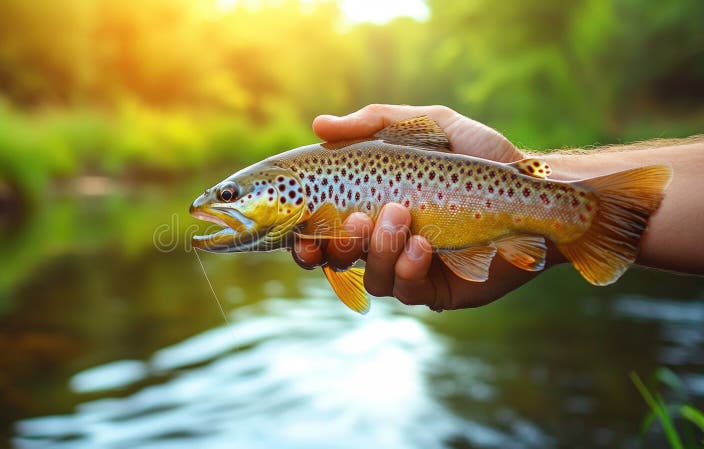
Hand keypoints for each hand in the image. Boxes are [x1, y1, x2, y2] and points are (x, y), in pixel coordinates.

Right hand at [292, 104, 563, 310]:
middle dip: (334, 245)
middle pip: (335, 258)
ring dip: (377, 248)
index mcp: (371, 206)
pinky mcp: (433, 288)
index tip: (297, 227)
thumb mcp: (427, 126)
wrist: (536, 191)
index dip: (302, 233)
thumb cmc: (480, 158)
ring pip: (369, 275)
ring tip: (401, 216)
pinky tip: (423, 245)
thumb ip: (375, 123)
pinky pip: (404, 288)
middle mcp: (383, 240)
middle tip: (356, 220)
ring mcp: (406, 267)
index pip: (322, 226)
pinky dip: (406, 266)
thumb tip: (318, 127)